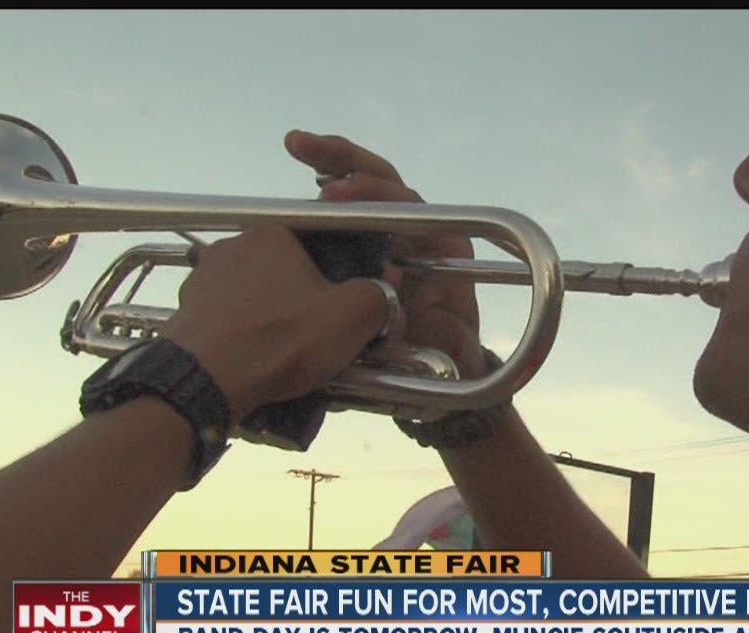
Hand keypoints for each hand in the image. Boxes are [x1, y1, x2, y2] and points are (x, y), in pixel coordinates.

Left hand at [161, 223, 390, 422]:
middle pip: (286, 269)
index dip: (340, 273)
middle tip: (321, 335)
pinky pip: (229, 319)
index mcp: (272, 233)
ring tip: (288, 355)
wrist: (203, 382)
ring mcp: (202, 278)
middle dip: (305, 298)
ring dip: (274, 317)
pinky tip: (256, 362)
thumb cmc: (280, 340)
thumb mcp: (351, 317)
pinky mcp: (186, 312)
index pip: (319, 241)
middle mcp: (232, 245)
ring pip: (256, 295)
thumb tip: (382, 296)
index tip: (346, 306)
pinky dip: (245, 336)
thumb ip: (379, 297)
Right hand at [283, 130, 487, 377]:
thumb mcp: (449, 346)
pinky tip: (300, 188)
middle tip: (300, 144)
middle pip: (385, 181)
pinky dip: (328, 196)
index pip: (407, 204)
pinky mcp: (374, 249)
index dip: (372, 193)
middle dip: (345, 158)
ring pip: (367, 189)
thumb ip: (427, 326)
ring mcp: (396, 238)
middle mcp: (423, 233)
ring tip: (296, 144)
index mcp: (445, 246)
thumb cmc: (453, 358)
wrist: (448, 371)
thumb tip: (389, 294)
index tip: (333, 195)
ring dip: (333, 164)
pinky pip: (350, 216)